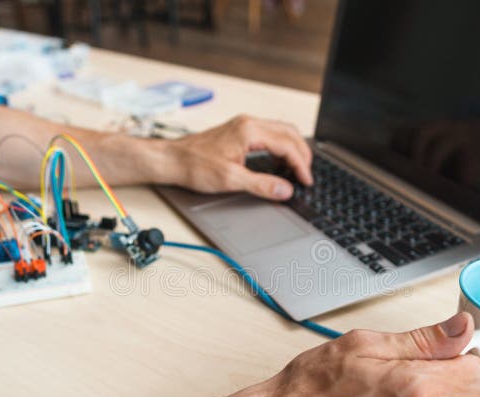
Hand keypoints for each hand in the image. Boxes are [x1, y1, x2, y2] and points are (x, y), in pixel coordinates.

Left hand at [165, 114, 313, 199]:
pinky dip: (282, 146)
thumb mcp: (230, 179)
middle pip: (290, 133)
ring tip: (298, 169)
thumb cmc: (194, 165)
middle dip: (303, 154)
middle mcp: (249, 123)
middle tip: (307, 175)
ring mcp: (244, 125)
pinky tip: (280, 162)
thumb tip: (285, 190)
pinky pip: (270, 134)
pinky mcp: (240, 131)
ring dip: (294, 148)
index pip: (287, 145)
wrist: (172, 159)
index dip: (301, 164)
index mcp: (249, 131)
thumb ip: (261, 185)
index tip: (306, 180)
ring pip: (282, 131)